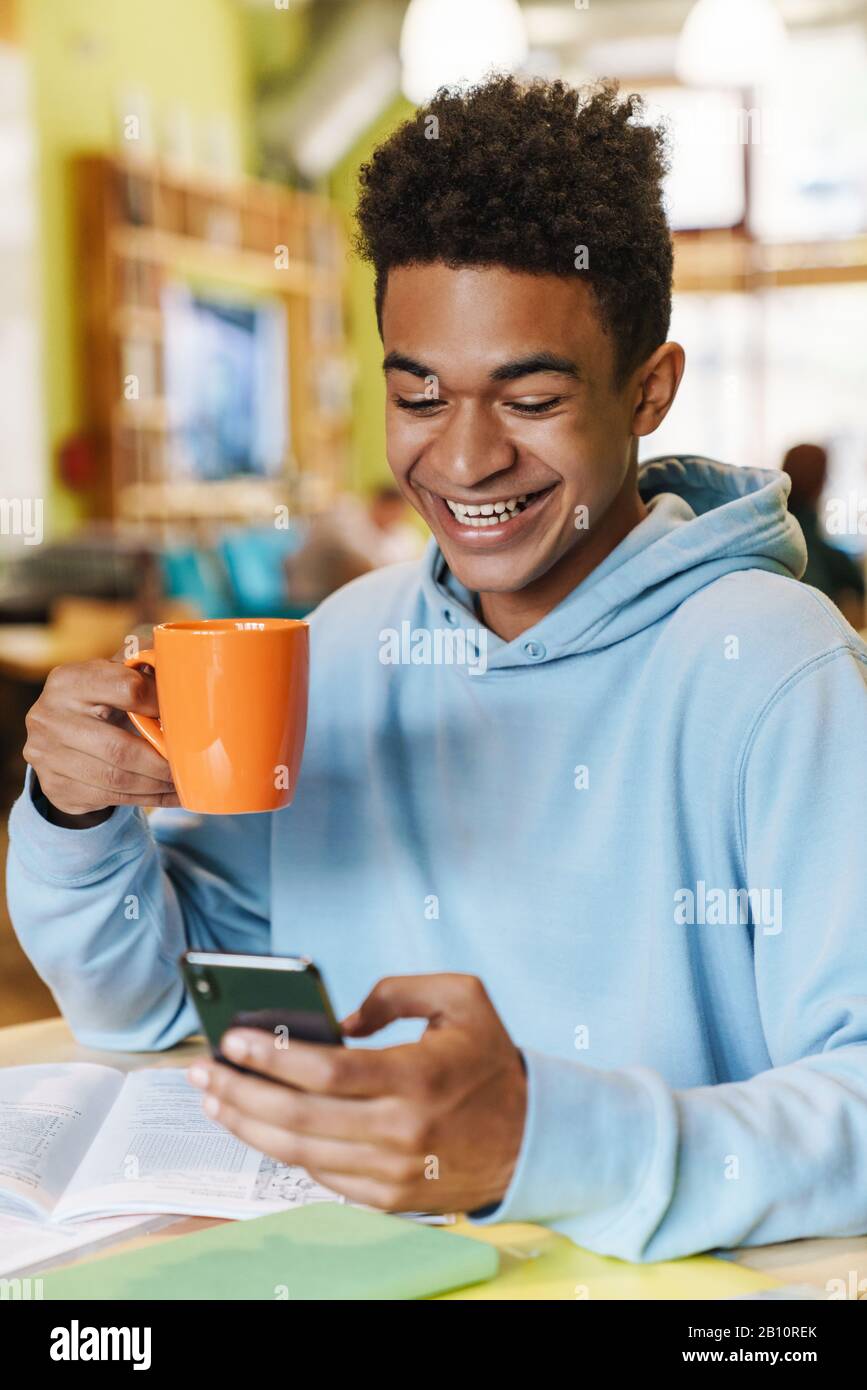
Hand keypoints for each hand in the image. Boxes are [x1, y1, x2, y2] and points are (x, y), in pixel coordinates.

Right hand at [23, 658, 179, 825]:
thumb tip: (188, 680)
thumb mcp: (111, 679)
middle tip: (188, 766)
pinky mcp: (55, 787)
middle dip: (161, 762)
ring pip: (116, 779)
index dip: (159, 703)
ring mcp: (47, 756)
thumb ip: (142, 674)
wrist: (55, 739)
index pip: (125, 688)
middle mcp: (49, 718)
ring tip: (183, 783)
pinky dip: (147, 798)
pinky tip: (168, 795)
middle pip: (119, 748)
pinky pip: (110, 798)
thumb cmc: (96, 702)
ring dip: (157, 785)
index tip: (182, 715)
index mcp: (68, 681)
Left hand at [188, 974, 527, 1213]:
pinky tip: (257, 1125)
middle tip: (202, 1072)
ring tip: (214, 1099)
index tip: (230, 1039)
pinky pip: (319, 1175)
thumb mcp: (462, 997)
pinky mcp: (387, 1198)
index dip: (271, 1057)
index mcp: (418, 1077)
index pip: (327, 1072)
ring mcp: (392, 1173)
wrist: (532, 1139)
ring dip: (246, 1125)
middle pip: (298, 1118)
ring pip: (298, 1153)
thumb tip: (338, 1020)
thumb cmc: (489, 1060)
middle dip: (238, 1093)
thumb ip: (397, 991)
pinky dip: (282, 1150)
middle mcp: (402, 1131)